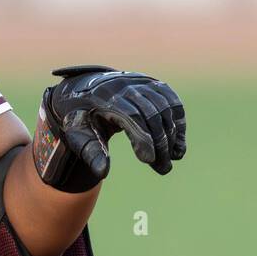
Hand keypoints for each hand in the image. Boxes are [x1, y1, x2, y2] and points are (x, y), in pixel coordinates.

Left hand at [34, 64, 186, 191]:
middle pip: (151, 113)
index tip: (149, 160)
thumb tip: (102, 173)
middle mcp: (124, 85)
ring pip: (164, 108)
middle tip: (164, 168)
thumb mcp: (78, 134)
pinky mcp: (152, 84)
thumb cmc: (80, 118)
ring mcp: (140, 82)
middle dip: (160, 142)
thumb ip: (91, 152)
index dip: (142, 138)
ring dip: (171, 135)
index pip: (130, 116)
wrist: (82, 92)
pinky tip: (178, 142)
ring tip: (172, 158)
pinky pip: (171, 101)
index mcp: (103, 97)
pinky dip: (178, 121)